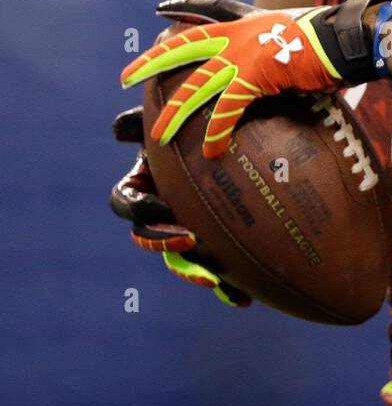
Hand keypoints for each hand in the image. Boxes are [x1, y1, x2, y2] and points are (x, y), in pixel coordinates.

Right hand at [110, 104, 250, 308]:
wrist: (257, 121)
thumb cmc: (214, 110)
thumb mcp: (188, 106)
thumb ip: (158, 113)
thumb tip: (119, 130)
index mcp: (148, 178)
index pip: (128, 202)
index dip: (139, 210)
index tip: (160, 208)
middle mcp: (164, 206)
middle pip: (150, 238)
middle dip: (164, 244)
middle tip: (190, 241)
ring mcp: (192, 225)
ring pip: (182, 261)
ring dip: (195, 273)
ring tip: (218, 283)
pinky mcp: (222, 240)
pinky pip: (220, 270)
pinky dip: (229, 288)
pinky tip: (246, 299)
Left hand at [119, 0, 391, 158]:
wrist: (350, 40)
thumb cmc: (337, 43)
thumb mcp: (304, 37)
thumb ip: (287, 47)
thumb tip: (296, 64)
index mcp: (251, 20)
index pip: (209, 10)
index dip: (183, 8)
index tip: (160, 11)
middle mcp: (241, 33)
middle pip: (185, 46)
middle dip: (152, 62)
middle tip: (125, 76)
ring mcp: (245, 53)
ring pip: (197, 85)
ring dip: (176, 112)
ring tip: (157, 134)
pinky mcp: (255, 74)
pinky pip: (228, 108)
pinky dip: (217, 131)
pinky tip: (209, 151)